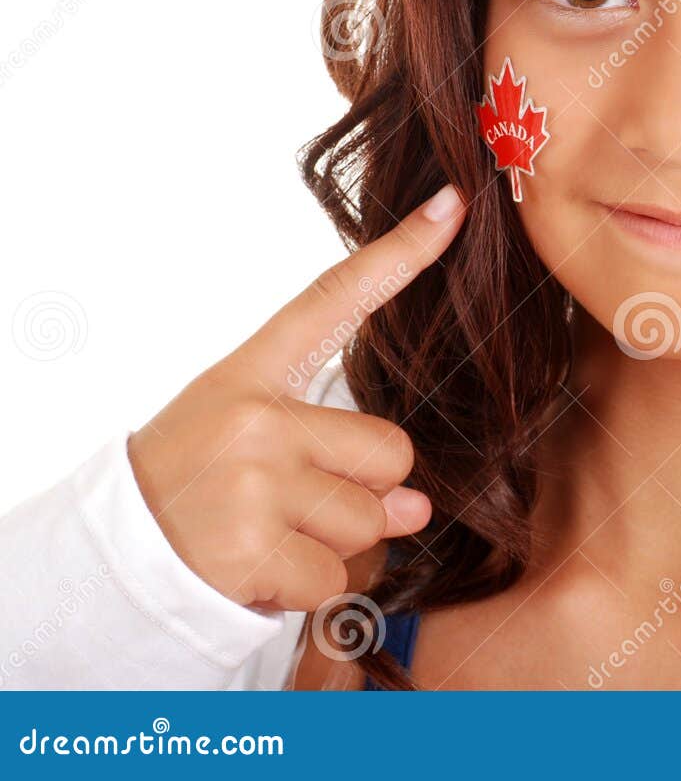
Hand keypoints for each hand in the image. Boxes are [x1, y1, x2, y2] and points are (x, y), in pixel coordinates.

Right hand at [127, 184, 466, 611]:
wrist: (114, 557)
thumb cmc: (195, 485)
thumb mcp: (249, 433)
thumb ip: (342, 453)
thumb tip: (416, 507)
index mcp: (252, 375)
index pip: (335, 299)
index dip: (401, 253)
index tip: (452, 205)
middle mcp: (254, 419)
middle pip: (392, 453)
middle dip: (365, 491)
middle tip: (294, 502)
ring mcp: (252, 483)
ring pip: (372, 523)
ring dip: (339, 546)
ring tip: (271, 535)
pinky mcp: (250, 549)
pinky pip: (338, 578)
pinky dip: (310, 588)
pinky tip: (261, 570)